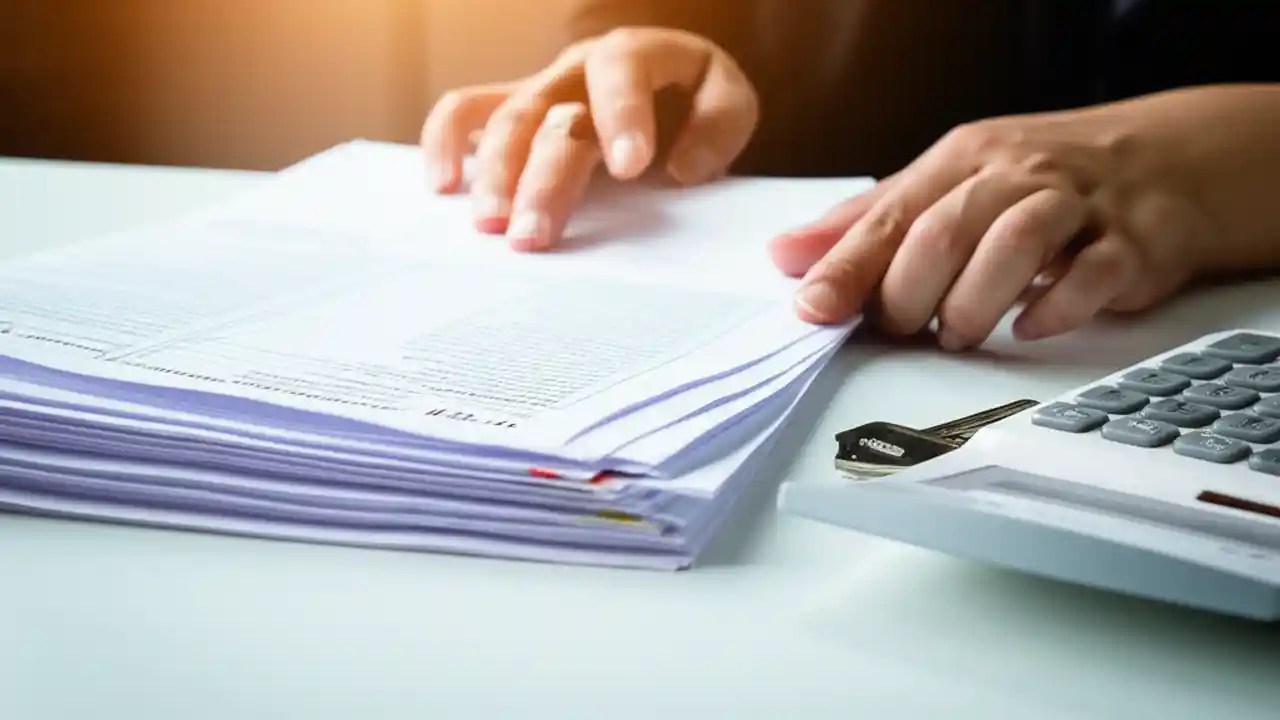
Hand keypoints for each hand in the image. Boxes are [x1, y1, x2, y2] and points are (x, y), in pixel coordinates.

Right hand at [420, 27, 758, 249]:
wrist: (665, 85)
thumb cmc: (694, 101)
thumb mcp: (727, 101)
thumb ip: (719, 124)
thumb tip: (681, 166)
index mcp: (637, 54)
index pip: (622, 69)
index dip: (623, 114)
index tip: (631, 168)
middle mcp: (578, 69)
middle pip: (551, 113)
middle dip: (542, 176)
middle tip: (533, 236)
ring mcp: (539, 88)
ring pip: (505, 120)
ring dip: (494, 176)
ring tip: (491, 227)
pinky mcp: (512, 110)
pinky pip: (464, 111)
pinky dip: (444, 142)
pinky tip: (443, 187)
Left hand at [769, 98, 1224, 348]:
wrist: (1162, 167)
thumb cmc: (1036, 183)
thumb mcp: (946, 187)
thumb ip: (870, 224)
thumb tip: (785, 255)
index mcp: (962, 162)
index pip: (891, 215)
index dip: (846, 266)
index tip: (812, 309)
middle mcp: (1016, 177)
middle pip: (945, 230)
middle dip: (909, 293)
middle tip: (903, 330)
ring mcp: (1077, 208)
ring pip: (1015, 245)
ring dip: (973, 302)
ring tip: (957, 333)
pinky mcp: (1132, 246)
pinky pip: (1092, 275)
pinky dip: (1054, 307)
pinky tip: (1030, 327)